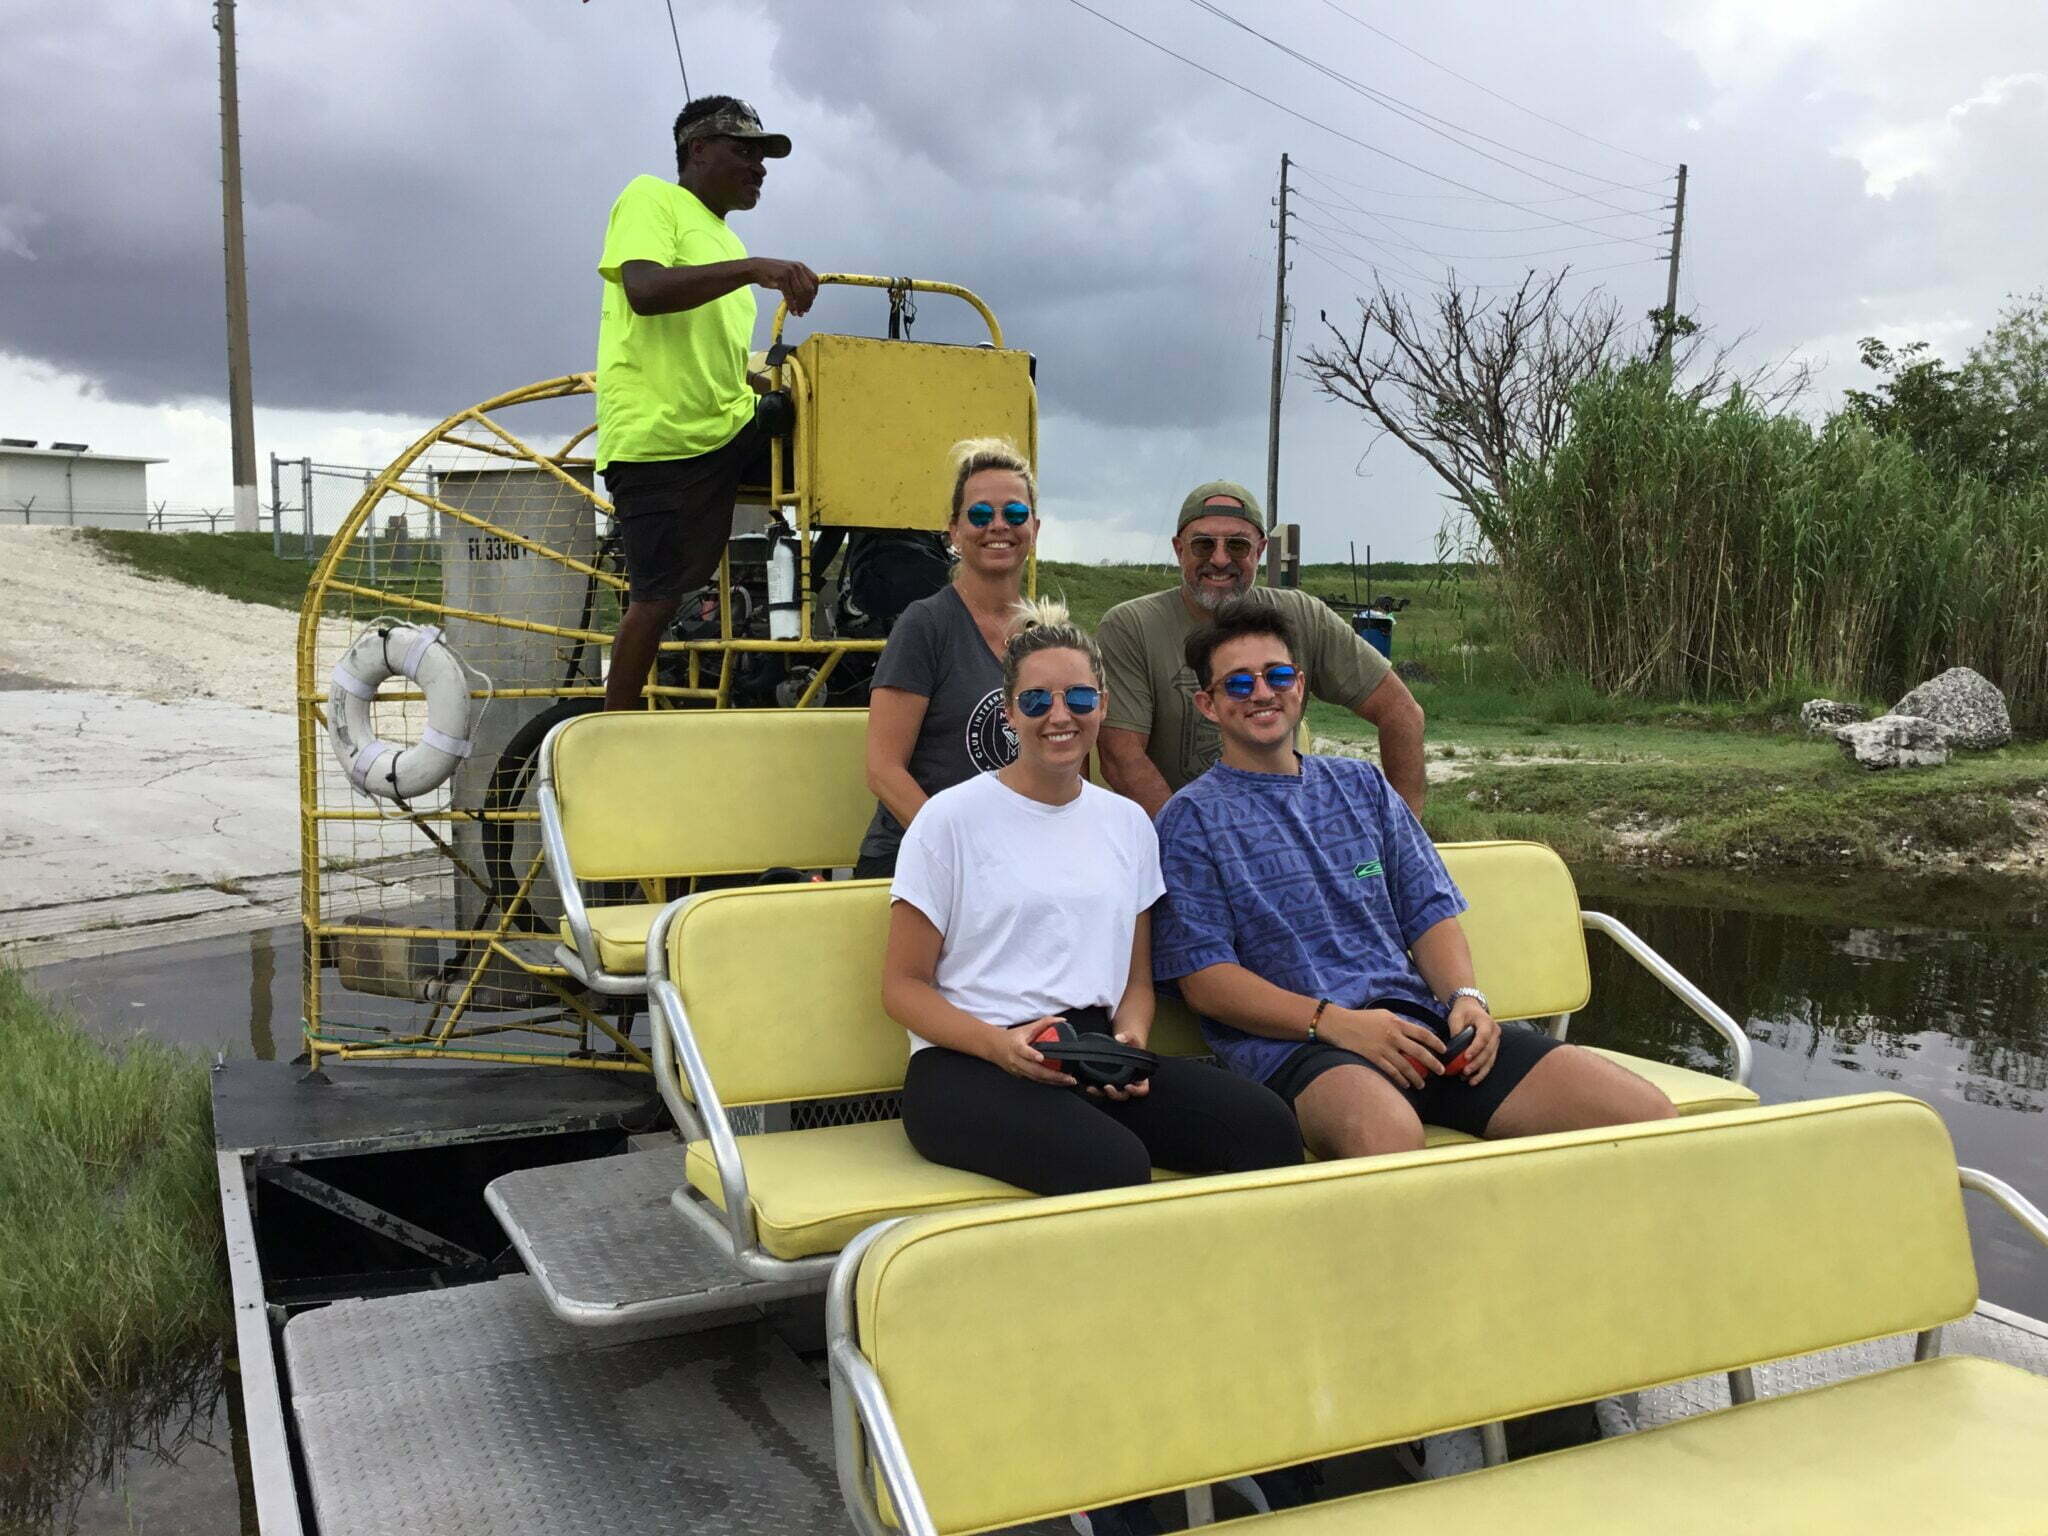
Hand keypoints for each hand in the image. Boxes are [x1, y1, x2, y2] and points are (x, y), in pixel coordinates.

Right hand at [753, 258, 818, 315]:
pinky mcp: (781, 278)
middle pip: (808, 289)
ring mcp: (789, 272)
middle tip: (805, 311)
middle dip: (808, 302)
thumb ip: (798, 282)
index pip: (814, 281)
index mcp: (800, 266)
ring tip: (799, 313)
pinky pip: (790, 296)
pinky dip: (792, 306)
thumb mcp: (789, 273)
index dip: (814, 293)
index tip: (811, 302)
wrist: (757, 268)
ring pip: (800, 293)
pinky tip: (793, 312)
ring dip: (801, 306)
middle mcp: (797, 268)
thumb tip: (808, 298)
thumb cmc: (773, 274)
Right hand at [987, 1018, 1074, 1086]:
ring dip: (1053, 1081)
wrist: (994, 1047)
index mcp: (1016, 1046)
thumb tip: (1061, 1021)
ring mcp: (1018, 1070)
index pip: (1023, 1051)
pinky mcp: (1021, 1076)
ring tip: (1068, 1080)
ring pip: (1036, 1078)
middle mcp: (1016, 1060)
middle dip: (1053, 1075)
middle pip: (1034, 1070)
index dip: (1031, 1055)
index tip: (1041, 1057)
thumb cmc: (1012, 1038)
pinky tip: (1059, 1082)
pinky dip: (1048, 1082)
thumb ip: (1045, 1023)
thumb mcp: (1027, 1028)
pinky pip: (1036, 1080)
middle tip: (1068, 1077)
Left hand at [1088, 1032, 1151, 1100]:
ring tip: (1092, 1088)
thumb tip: (1119, 1038)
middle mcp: (1128, 1084)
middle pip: (1123, 1095)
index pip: (1142, 1090)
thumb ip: (1128, 1037)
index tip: (1128, 1086)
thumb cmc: (1132, 1046)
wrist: (1123, 1046)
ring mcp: (1117, 1085)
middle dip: (1114, 1094)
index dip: (1136, 1091)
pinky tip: (1086, 1084)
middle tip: (1107, 1087)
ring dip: (1100, 1093)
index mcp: (1140, 1078)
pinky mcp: (1106, 1082)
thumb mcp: (1132, 1039)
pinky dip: (1093, 1088)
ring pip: (1109, 1094)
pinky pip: (1100, 1089)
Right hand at [1322, 1005, 1443, 1089]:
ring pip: (1406, 1066)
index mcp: (1397, 1023)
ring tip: (1422, 1084)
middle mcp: (1393, 1036)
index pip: (1422, 1034)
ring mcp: (1384, 1049)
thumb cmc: (1362, 1018)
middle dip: (1433, 1063)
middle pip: (1419, 1052)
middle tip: (1441, 1071)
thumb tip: (1413, 1033)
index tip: (1444, 1050)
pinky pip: (1391, 1072)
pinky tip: (1406, 1085)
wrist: (1340, 1024)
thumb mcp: (1384, 1014)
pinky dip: (1401, 1080)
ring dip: (1417, 1077)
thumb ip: (1399, 1023)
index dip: (1436, 1043)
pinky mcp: (1374, 1058)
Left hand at [1448, 995, 1499, 1083]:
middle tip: (1465, 1072)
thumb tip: (1453, 1048)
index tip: (1466, 1057)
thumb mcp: (1456, 1016)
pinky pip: (1489, 1062)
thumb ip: (1455, 1030)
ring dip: (1480, 1071)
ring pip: (1491, 1060)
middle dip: (1477, 1064)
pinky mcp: (1492, 1049)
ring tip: (1470, 1081)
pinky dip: (1482, 1071)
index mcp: (1487, 1023)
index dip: (1475, 1048)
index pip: (1483, 1037)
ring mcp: (1495, 1042)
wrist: (1471, 1008)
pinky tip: (1474, 1079)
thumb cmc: (1463, 1012)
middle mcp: (1495, 1033)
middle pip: (1488, 1051)